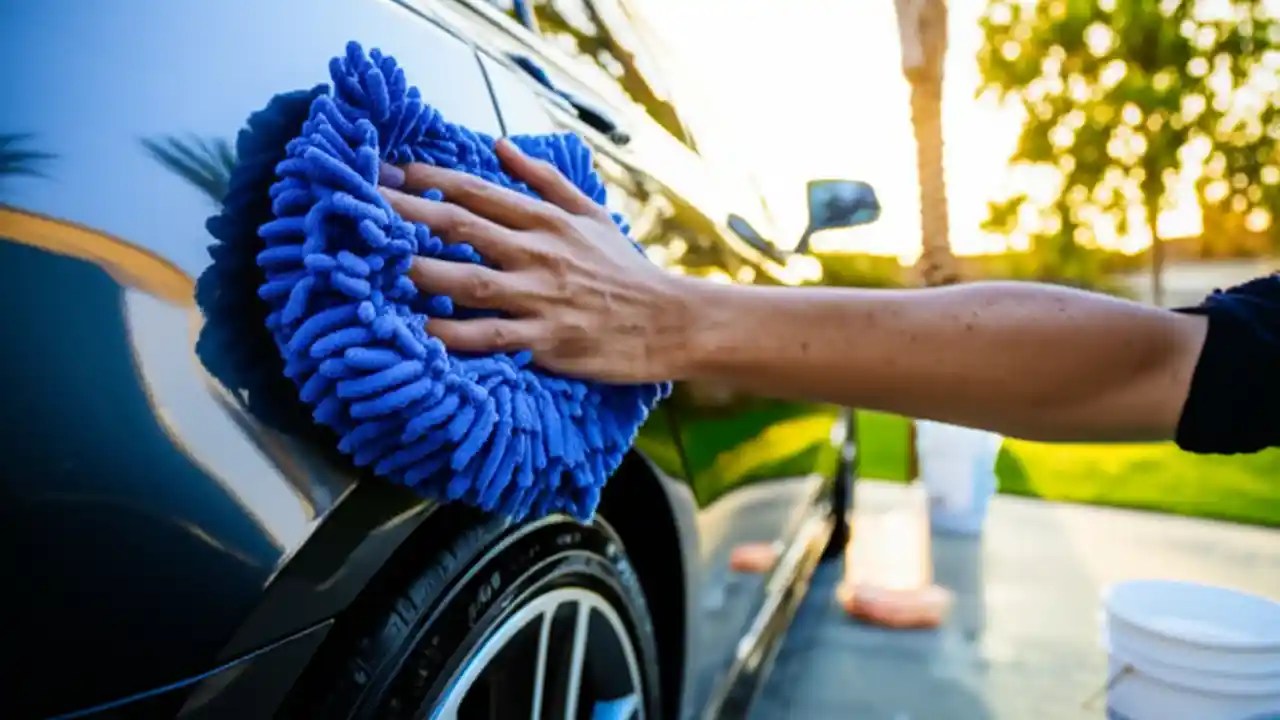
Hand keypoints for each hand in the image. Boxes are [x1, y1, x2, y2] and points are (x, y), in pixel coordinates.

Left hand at [378, 138, 690, 382]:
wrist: (670, 321)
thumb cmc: (626, 270)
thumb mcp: (590, 213)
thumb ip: (543, 179)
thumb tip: (499, 145)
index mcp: (546, 220)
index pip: (476, 190)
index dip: (428, 179)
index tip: (386, 172)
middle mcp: (537, 252)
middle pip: (459, 226)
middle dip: (406, 214)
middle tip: (360, 206)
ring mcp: (540, 297)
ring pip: (466, 280)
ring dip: (418, 270)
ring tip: (374, 266)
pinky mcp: (546, 340)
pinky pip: (488, 336)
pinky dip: (452, 334)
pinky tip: (418, 331)